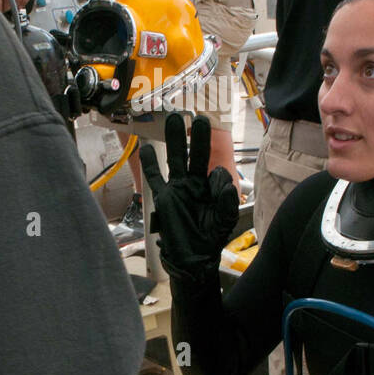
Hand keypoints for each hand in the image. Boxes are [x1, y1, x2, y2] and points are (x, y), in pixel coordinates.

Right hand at [139, 114, 238, 279]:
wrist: (192, 259)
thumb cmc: (210, 239)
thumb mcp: (224, 219)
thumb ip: (226, 199)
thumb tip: (221, 175)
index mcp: (212, 187)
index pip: (216, 170)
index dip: (218, 173)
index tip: (216, 179)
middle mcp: (194, 183)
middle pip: (195, 153)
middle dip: (197, 135)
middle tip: (198, 116)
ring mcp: (178, 188)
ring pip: (176, 158)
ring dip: (175, 139)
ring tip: (174, 118)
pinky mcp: (163, 197)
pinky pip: (155, 177)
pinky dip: (150, 163)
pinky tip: (146, 148)